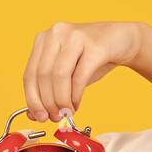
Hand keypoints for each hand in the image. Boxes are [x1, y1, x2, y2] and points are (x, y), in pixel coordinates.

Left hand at [23, 21, 142, 121]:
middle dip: (48, 103)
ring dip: (61, 101)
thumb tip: (34, 115)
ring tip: (66, 113)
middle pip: (43, 76)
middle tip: (55, 118)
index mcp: (43, 39)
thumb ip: (48, 90)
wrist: (121, 40)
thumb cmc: (91, 57)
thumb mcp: (66, 73)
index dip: (32, 100)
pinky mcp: (94, 45)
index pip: (29, 74)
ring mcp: (75, 36)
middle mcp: (56, 33)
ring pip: (59, 76)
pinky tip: (76, 104)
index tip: (38, 117)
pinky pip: (79, 76)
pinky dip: (75, 95)